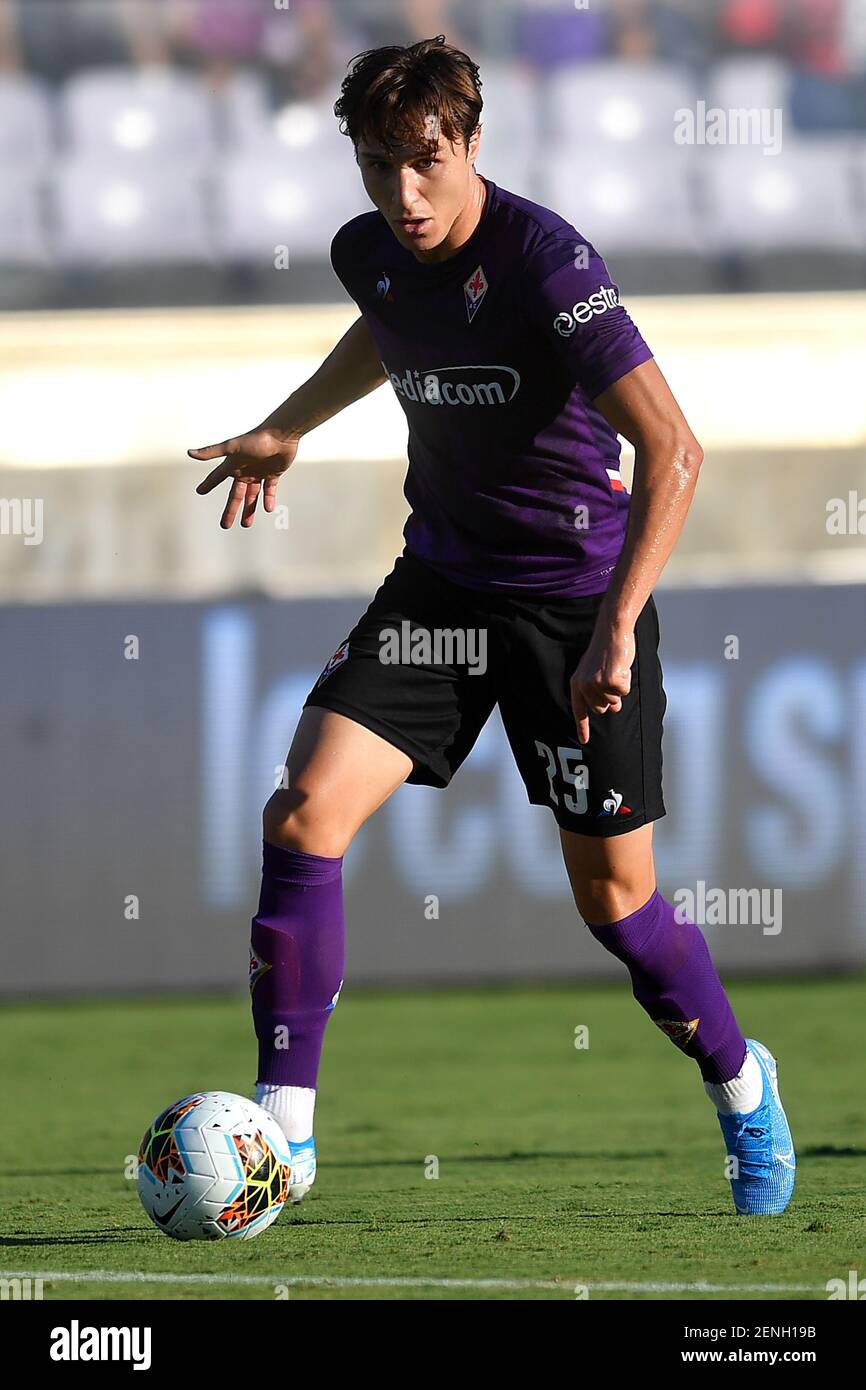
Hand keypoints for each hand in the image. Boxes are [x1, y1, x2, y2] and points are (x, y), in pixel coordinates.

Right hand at [189, 428, 300, 527]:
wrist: (281, 435)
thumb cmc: (256, 438)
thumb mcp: (232, 447)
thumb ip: (212, 452)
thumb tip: (189, 453)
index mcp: (233, 465)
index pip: (217, 478)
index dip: (208, 484)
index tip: (200, 491)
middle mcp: (244, 470)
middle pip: (235, 495)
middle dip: (230, 510)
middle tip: (224, 525)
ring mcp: (259, 473)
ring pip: (252, 496)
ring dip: (249, 510)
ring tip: (246, 524)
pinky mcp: (273, 473)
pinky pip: (269, 490)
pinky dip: (268, 499)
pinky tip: (268, 509)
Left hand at [570, 623, 635, 745]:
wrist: (612, 632)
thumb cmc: (607, 650)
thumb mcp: (598, 671)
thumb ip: (600, 691)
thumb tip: (613, 708)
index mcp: (577, 683)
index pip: (579, 710)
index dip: (582, 727)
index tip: (584, 742)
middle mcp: (584, 686)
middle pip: (602, 708)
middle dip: (611, 698)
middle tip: (613, 678)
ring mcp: (596, 684)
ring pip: (614, 701)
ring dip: (619, 688)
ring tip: (615, 669)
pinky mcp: (609, 681)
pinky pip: (624, 692)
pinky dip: (626, 681)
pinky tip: (621, 668)